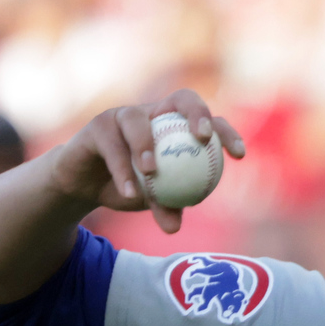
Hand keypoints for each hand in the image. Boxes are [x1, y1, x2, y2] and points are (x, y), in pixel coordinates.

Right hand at [48, 90, 244, 234]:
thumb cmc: (128, 188)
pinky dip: (121, 171)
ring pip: (137, 121)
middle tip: (202, 138)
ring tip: (151, 172)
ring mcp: (123, 116)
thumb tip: (174, 227)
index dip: (225, 130)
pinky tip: (130, 193)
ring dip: (145, 146)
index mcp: (174, 128)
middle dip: (196, 112)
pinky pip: (112, 146)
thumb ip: (166, 208)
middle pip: (181, 98)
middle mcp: (152, 114)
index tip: (239, 154)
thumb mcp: (151, 201)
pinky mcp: (98, 126)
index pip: (206, 120)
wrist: (85, 186)